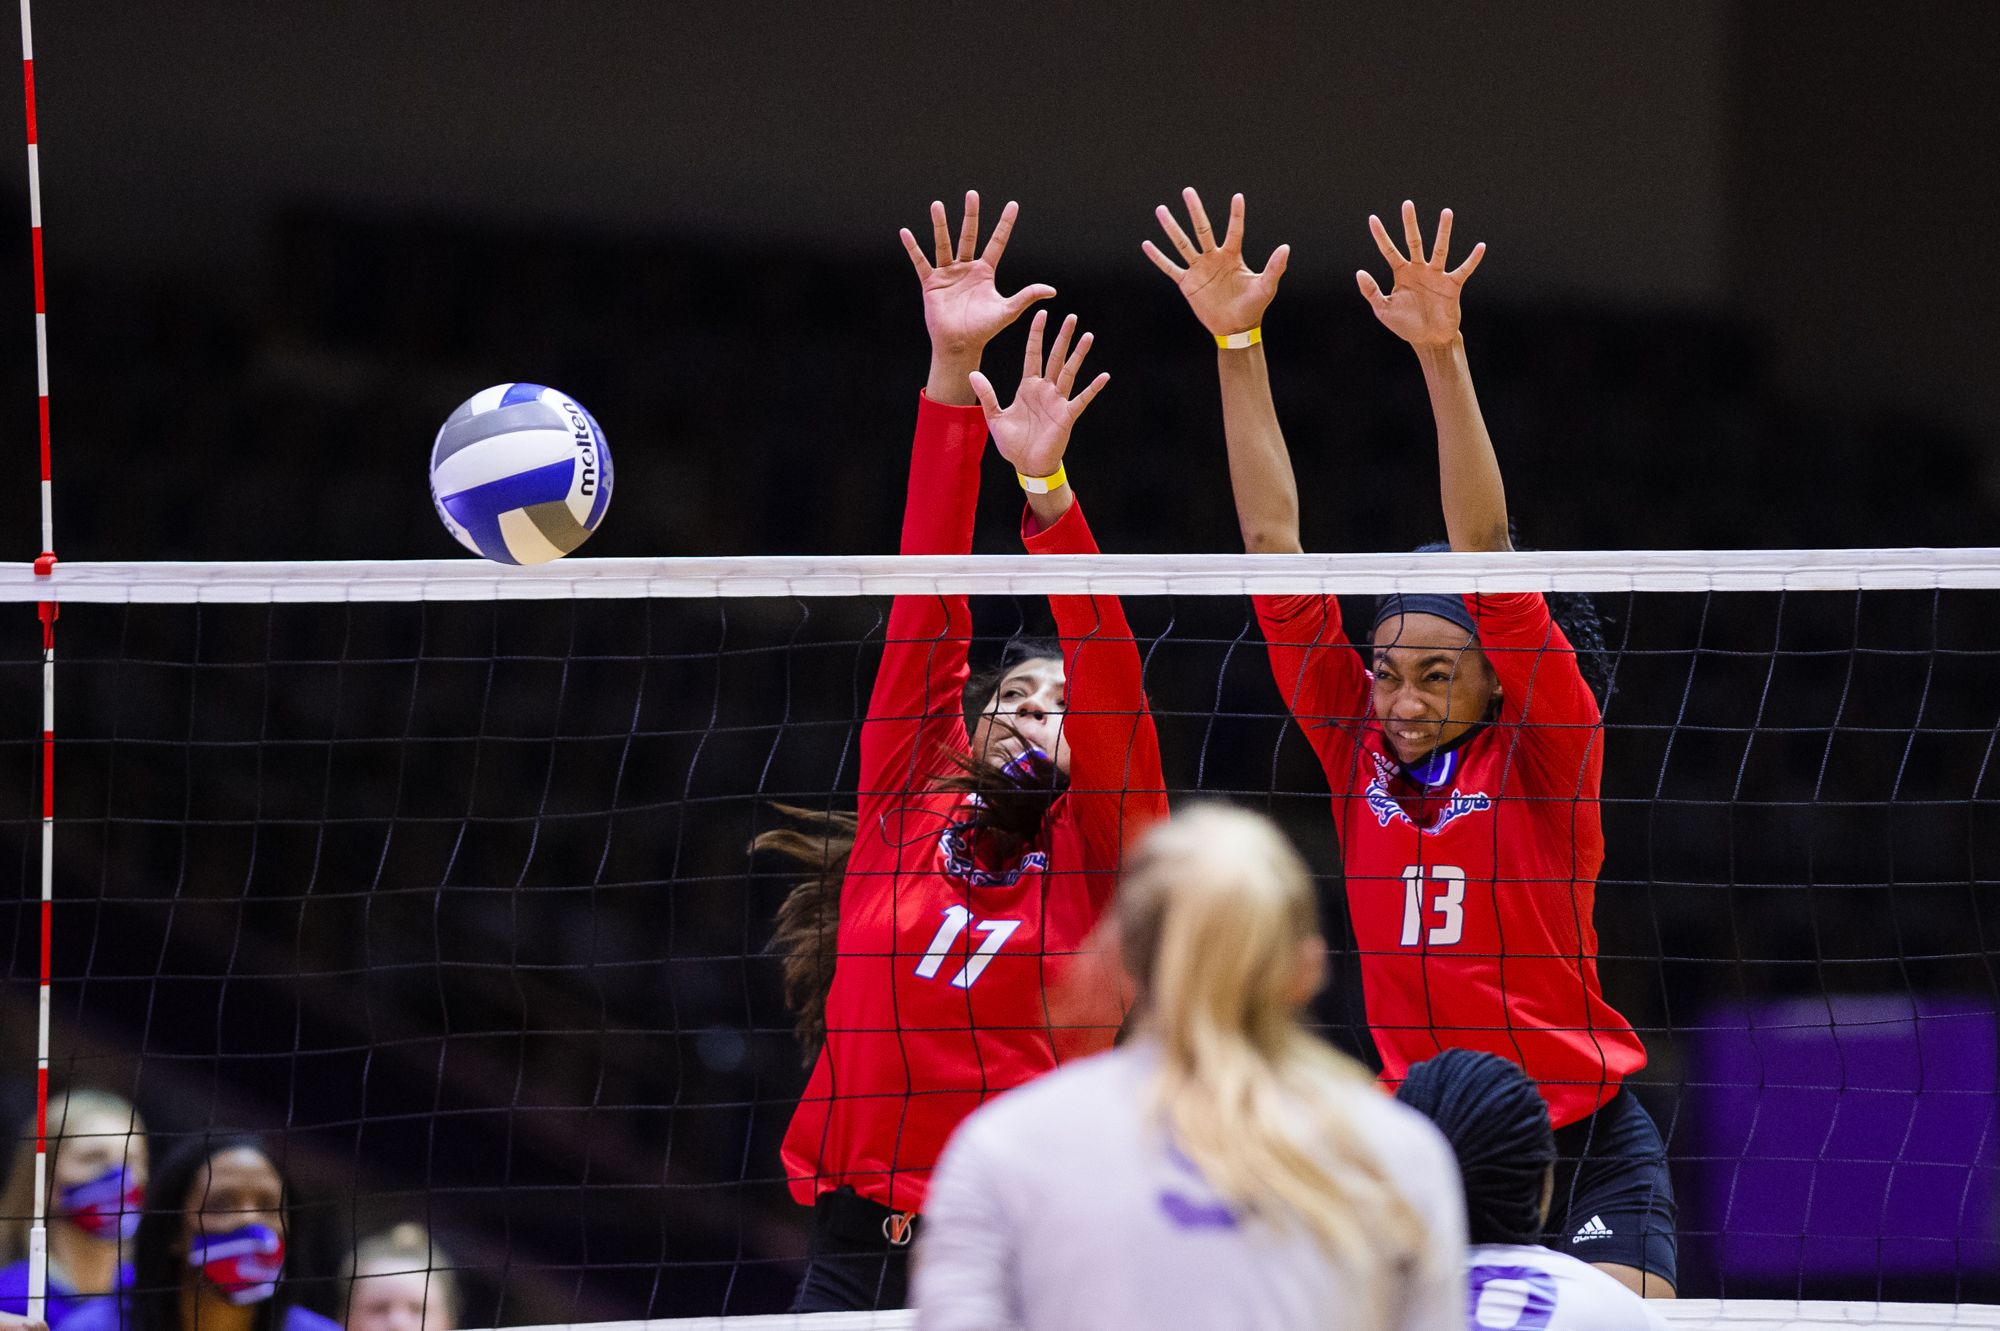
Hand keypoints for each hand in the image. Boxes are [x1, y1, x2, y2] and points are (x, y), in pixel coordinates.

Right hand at [901, 191, 1055, 361]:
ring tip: (937, 205)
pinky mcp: (931, 283)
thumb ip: (1027, 296)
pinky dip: (913, 248)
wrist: (960, 344)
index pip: (997, 242)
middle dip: (971, 216)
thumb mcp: (1008, 310)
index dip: (1005, 224)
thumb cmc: (984, 330)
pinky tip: (905, 233)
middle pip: (968, 235)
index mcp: (985, 272)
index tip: (1013, 204)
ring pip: (943, 244)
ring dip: (940, 225)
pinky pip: (921, 262)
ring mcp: (948, 274)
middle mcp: (966, 268)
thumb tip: (1052, 290)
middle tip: (972, 194)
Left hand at [969, 311, 1108, 480]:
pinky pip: (1081, 399)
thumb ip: (987, 394)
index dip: (1037, 334)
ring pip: (1069, 372)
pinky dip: (1092, 388)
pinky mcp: (1067, 415)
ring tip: (1087, 336)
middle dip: (1062, 337)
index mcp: (1028, 386)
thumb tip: (972, 374)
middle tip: (1071, 316)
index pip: (1033, 354)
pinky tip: (1103, 376)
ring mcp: (1057, 401)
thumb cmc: (1012, 443)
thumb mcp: (995, 417)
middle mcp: (1045, 389)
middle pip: (1055, 357)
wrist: (1026, 465)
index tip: (1041, 313)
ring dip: (1078, 355)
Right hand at [1143, 189, 1288, 336]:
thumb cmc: (1253, 307)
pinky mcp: (1188, 283)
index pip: (1235, 230)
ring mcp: (1199, 269)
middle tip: (1187, 191)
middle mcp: (1214, 258)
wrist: (1235, 328)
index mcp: (1233, 256)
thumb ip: (1275, 267)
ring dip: (1171, 228)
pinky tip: (1146, 244)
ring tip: (1160, 210)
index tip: (1238, 196)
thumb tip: (1286, 247)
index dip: (1236, 214)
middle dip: (1195, 210)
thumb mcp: (1266, 287)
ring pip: (1183, 244)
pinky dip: (1158, 257)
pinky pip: (1170, 268)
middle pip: (1202, 229)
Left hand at [1356, 200, 1485, 345]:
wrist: (1429, 340)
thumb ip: (1371, 292)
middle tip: (1407, 204)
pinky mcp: (1452, 285)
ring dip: (1443, 232)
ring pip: (1440, 249)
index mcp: (1401, 274)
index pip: (1389, 251)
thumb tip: (1359, 272)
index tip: (1372, 219)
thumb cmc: (1406, 325)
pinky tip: (1480, 247)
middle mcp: (1419, 269)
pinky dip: (1472, 260)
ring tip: (1447, 212)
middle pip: (1414, 242)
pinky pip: (1463, 270)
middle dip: (1410, 224)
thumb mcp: (1383, 310)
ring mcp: (1436, 275)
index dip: (1381, 236)